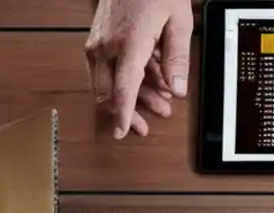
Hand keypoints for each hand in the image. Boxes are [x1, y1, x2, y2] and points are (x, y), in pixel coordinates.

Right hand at [86, 0, 194, 138]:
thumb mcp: (178, 20)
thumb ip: (177, 58)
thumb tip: (176, 89)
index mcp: (128, 42)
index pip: (122, 89)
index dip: (123, 115)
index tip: (122, 132)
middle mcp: (106, 46)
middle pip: (109, 93)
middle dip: (128, 113)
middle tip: (147, 125)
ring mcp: (97, 44)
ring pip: (105, 85)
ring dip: (130, 97)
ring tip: (157, 102)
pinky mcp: (95, 41)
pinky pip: (106, 71)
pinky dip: (123, 81)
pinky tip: (148, 81)